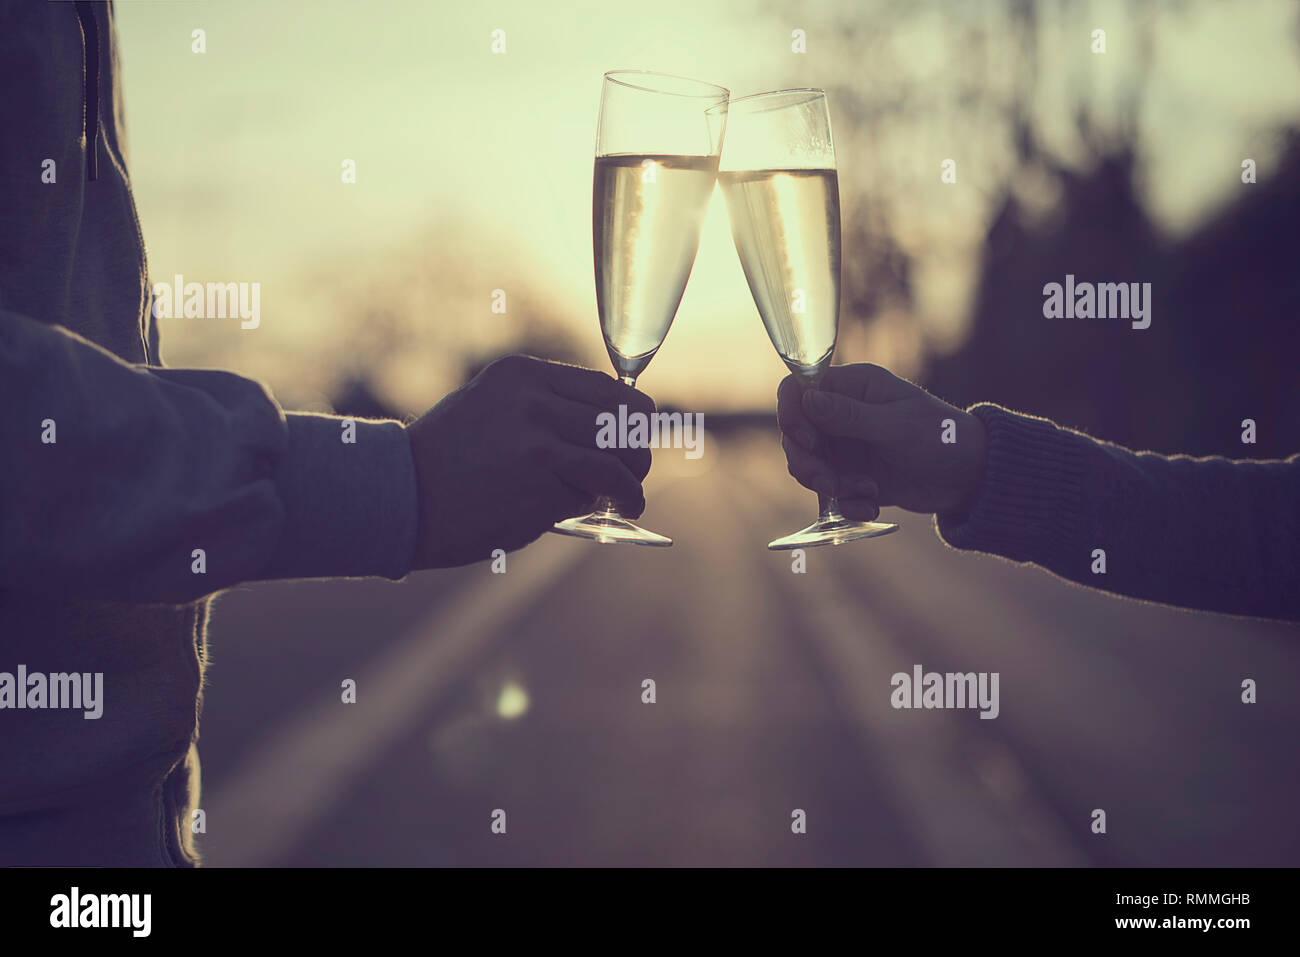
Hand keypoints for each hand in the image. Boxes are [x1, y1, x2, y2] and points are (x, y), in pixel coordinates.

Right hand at [406, 355, 653, 568]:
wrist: (399, 495)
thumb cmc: (450, 456)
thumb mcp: (494, 405)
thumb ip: (547, 406)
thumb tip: (615, 423)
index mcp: (524, 375)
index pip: (608, 389)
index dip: (635, 415)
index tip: (638, 432)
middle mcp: (533, 403)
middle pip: (621, 425)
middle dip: (638, 452)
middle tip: (636, 471)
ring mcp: (538, 447)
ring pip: (614, 463)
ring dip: (632, 485)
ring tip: (631, 498)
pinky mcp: (539, 490)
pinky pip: (589, 495)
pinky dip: (598, 505)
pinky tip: (599, 511)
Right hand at [776, 363, 987, 520]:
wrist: (969, 477)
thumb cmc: (941, 437)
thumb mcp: (897, 426)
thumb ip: (850, 416)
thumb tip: (807, 399)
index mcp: (853, 387)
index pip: (798, 390)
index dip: (791, 413)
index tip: (807, 439)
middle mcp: (841, 414)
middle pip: (796, 433)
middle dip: (807, 462)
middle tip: (828, 483)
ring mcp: (845, 446)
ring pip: (808, 465)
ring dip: (828, 485)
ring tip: (865, 492)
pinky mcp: (851, 475)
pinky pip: (828, 491)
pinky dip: (845, 503)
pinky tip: (871, 505)